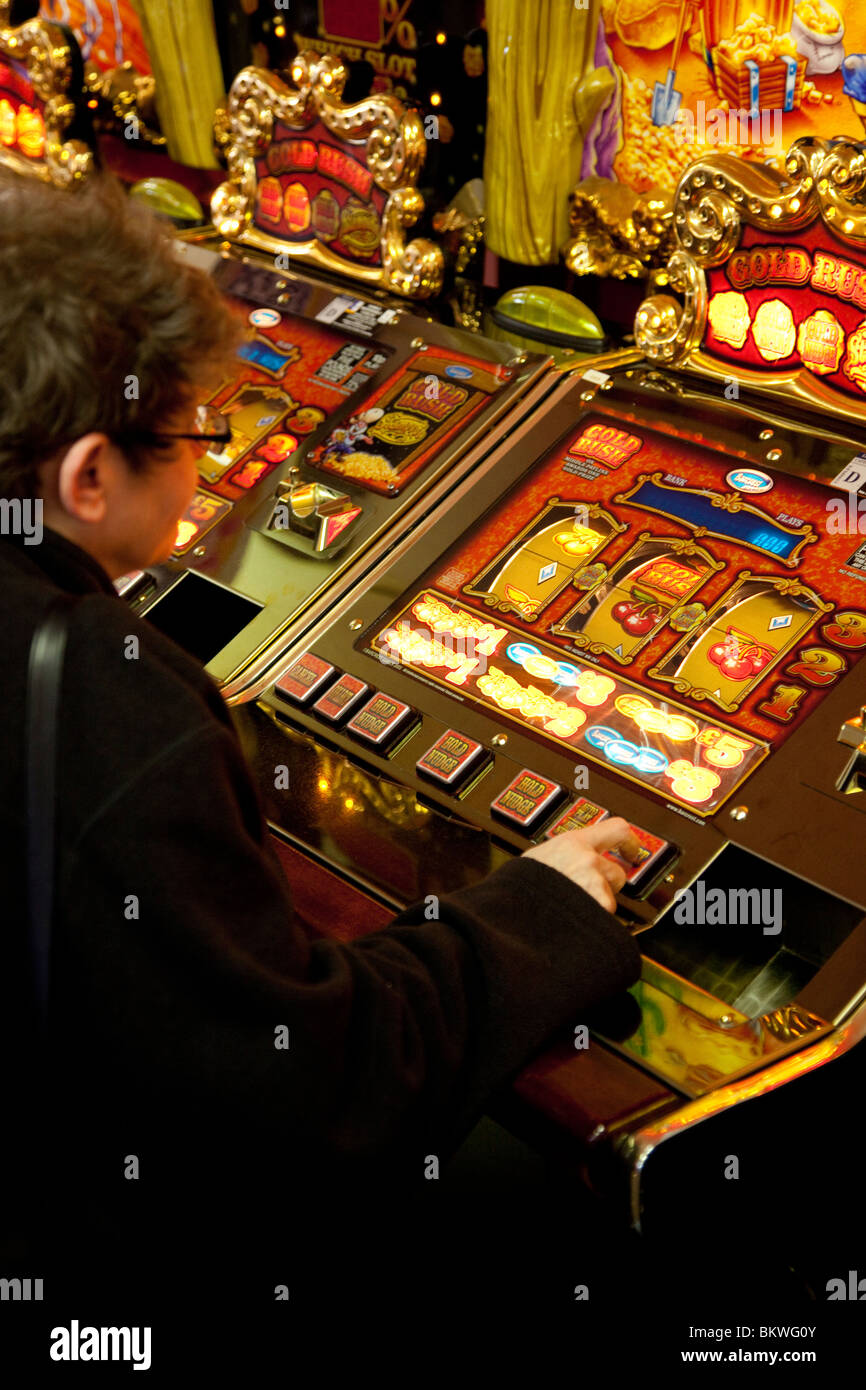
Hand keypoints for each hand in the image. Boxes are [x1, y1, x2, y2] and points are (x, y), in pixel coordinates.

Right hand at [522, 817, 641, 913]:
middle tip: (590, 892)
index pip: (618, 829)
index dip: (630, 841)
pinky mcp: (598, 907)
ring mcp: (594, 884)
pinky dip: (594, 922)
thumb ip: (559, 855)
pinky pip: (605, 918)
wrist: (511, 914)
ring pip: (611, 897)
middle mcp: (587, 860)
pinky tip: (575, 922)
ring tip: (573, 909)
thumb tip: (566, 859)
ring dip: (598, 905)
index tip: (632, 849)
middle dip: (607, 886)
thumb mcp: (535, 859)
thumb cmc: (517, 891)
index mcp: (571, 843)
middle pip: (617, 871)